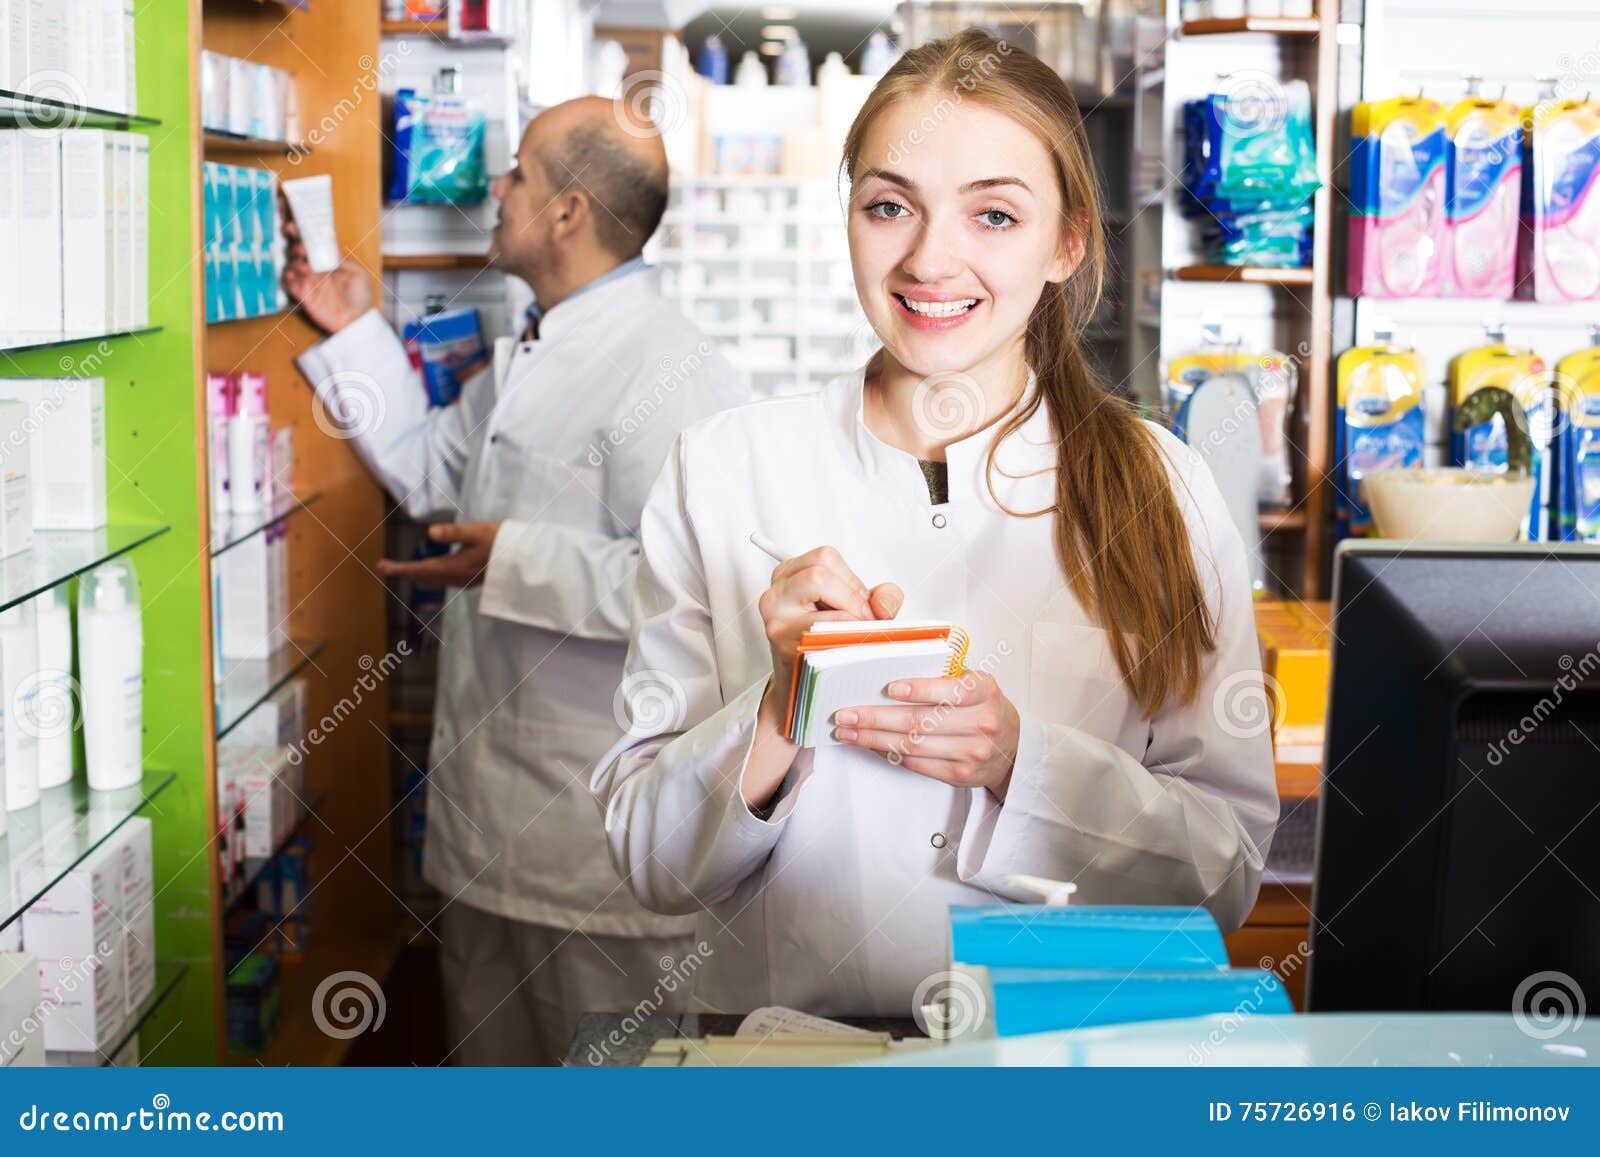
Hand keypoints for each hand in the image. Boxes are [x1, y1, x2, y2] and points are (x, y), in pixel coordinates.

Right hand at [281, 222, 373, 334]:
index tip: (295, 226)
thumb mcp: (358, 274)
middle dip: (296, 245)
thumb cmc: (361, 298)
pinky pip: (288, 282)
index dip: (303, 233)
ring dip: (295, 262)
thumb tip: (329, 245)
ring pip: (291, 264)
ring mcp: (308, 280)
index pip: (313, 243)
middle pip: (297, 250)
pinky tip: (296, 277)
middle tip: (303, 251)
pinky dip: (288, 277)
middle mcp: (316, 268)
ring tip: (307, 269)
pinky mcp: (302, 294)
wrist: (356, 322)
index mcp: (328, 260)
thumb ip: (342, 259)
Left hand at [377, 522, 500, 587]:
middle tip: (386, 566)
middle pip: (423, 577)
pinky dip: (429, 575)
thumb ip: (454, 533)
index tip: (381, 567)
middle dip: (405, 572)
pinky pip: (442, 580)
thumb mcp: (477, 532)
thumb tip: (430, 533)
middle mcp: (455, 578)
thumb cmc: (501, 542)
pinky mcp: (469, 579)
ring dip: (416, 574)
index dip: (400, 568)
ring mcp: (463, 580)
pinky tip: (431, 569)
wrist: (523, 559)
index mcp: (454, 567)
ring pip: (432, 580)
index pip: (420, 569)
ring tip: (403, 568)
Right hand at [755, 545, 903, 724]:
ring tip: (854, 638)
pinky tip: (848, 653)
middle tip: (861, 622)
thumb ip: (882, 598)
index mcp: (789, 576)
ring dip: (850, 625)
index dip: (852, 581)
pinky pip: (824, 642)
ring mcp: (777, 625)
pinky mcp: (785, 652)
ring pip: (821, 608)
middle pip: (819, 575)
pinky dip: (846, 646)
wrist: (803, 685)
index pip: (826, 558)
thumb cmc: (829, 641)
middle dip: (851, 599)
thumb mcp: (854, 609)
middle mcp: (775, 597)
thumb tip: (883, 607)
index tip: (861, 606)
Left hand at [834, 671, 1020, 798]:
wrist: (1012, 748)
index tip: (890, 688)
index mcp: (985, 692)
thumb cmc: (984, 707)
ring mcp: (972, 753)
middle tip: (847, 713)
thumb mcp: (975, 682)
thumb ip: (944, 674)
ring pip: (914, 746)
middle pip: (922, 722)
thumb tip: (890, 668)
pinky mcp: (960, 775)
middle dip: (878, 718)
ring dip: (874, 739)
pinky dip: (888, 753)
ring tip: (848, 731)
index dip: (920, 689)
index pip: (952, 690)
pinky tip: (868, 744)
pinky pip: (917, 764)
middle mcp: (982, 723)